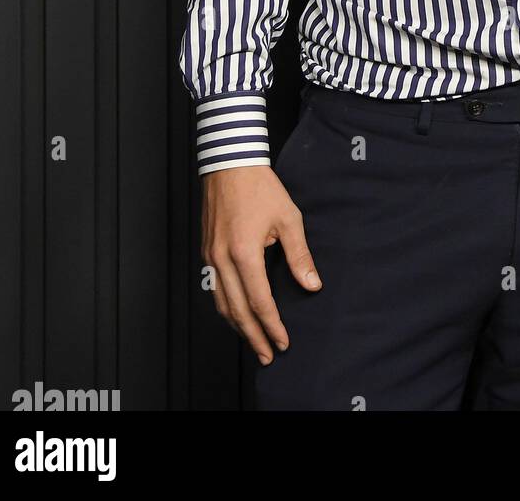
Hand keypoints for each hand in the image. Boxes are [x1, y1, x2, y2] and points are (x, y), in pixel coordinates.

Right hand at [201, 166, 321, 363]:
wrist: (230, 163)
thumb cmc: (261, 187)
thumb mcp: (288, 218)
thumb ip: (299, 255)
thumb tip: (312, 285)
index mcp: (244, 253)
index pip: (259, 301)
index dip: (272, 325)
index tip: (283, 342)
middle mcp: (222, 260)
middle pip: (237, 310)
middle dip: (254, 336)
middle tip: (269, 355)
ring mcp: (211, 256)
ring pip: (221, 303)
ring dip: (238, 326)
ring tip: (254, 342)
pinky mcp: (207, 251)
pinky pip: (216, 288)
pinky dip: (227, 307)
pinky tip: (237, 314)